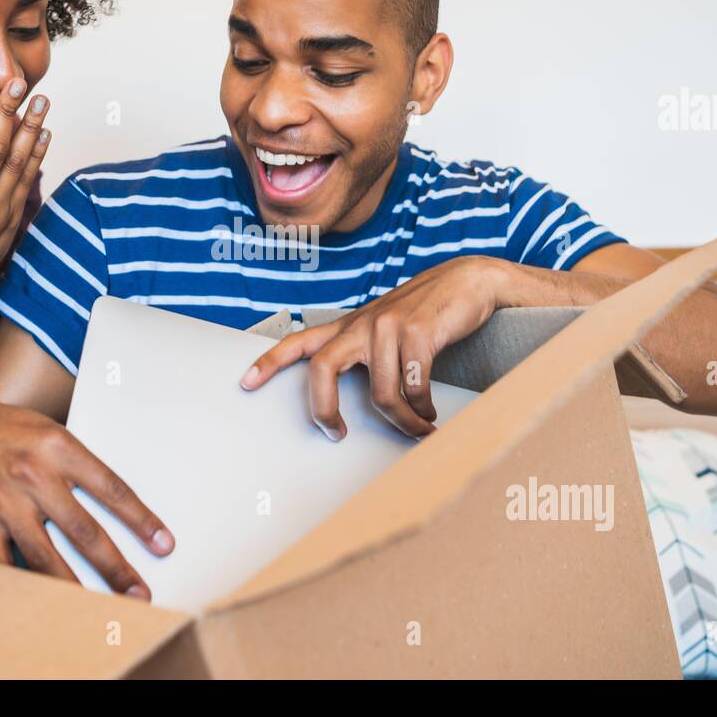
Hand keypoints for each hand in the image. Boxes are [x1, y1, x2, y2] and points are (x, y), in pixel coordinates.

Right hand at [0, 397, 173, 599]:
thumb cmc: (7, 430)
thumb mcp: (49, 433)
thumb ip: (76, 466)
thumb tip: (114, 504)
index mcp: (59, 447)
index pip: (111, 488)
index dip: (140, 520)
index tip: (162, 543)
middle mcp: (34, 474)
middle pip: (83, 530)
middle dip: (115, 566)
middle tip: (137, 592)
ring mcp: (5, 500)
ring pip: (44, 554)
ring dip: (72, 585)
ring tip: (93, 608)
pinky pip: (4, 562)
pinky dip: (22, 582)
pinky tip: (40, 600)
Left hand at [240, 257, 506, 439]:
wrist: (469, 281)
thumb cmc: (426, 313)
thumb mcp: (385, 328)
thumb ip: (364, 352)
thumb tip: (354, 395)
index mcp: (349, 326)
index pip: (298, 342)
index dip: (269, 363)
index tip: (247, 383)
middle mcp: (362, 324)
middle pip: (322, 370)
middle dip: (324, 411)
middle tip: (337, 434)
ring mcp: (388, 326)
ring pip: (380, 393)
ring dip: (402, 420)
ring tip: (418, 427)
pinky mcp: (418, 333)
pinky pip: (412, 387)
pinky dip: (423, 408)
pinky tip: (430, 412)